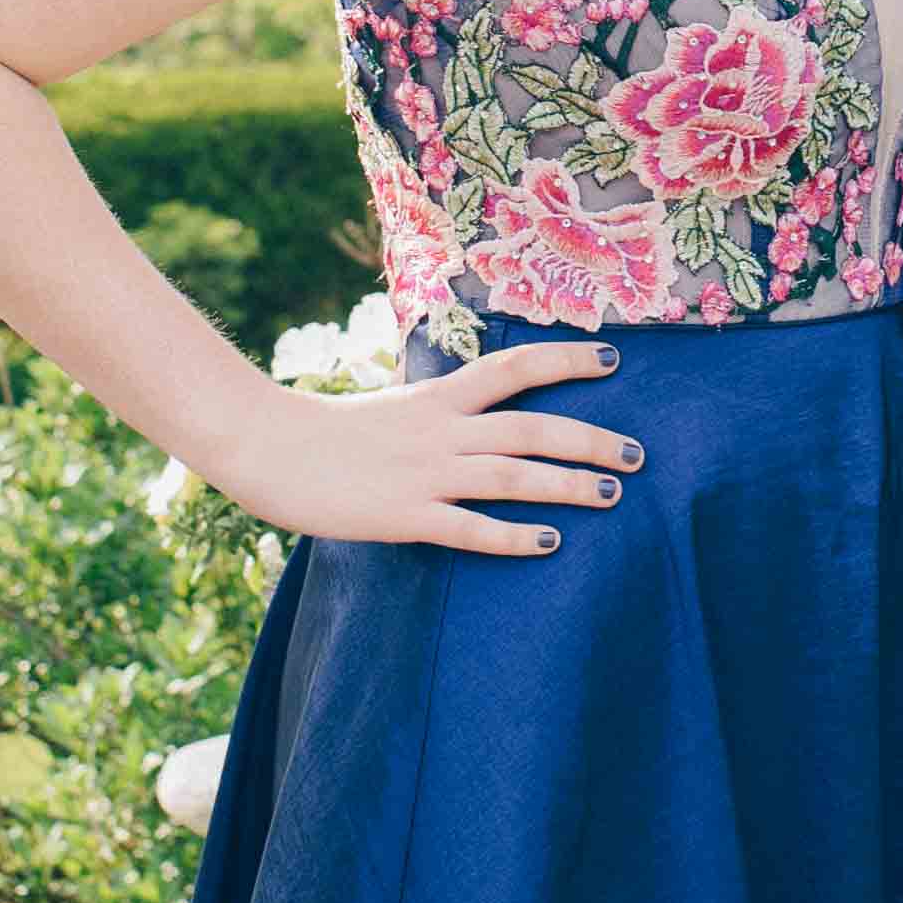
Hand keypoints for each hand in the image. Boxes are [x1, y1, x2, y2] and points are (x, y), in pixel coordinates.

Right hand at [219, 343, 640, 557]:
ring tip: (611, 494)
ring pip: (512, 475)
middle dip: (589, 438)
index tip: (612, 358)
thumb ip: (436, 417)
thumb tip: (474, 420)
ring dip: (567, 484)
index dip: (565, 361)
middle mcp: (441, 431)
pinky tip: (548, 544)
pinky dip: (513, 536)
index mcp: (436, 399)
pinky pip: (470, 528)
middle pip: (531, 427)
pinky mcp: (405, 515)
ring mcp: (424, 474)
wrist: (265, 446)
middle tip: (638, 453)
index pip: (513, 369)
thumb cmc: (325, 433)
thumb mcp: (391, 410)